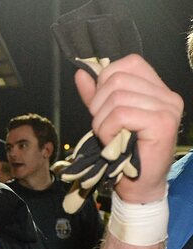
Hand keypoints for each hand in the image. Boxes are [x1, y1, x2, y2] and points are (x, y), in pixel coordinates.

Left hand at [74, 54, 182, 203]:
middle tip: (103, 127)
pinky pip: (121, 115)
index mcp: (156, 89)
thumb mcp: (105, 118)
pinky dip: (108, 131)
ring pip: (117, 98)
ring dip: (101, 122)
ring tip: (109, 138)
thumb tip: (81, 73)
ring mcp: (167, 108)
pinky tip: (114, 144)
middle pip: (117, 78)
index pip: (129, 63)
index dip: (105, 79)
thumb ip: (95, 95)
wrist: (138, 185)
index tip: (101, 104)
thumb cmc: (123, 153)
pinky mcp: (162, 123)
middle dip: (98, 103)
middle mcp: (167, 95)